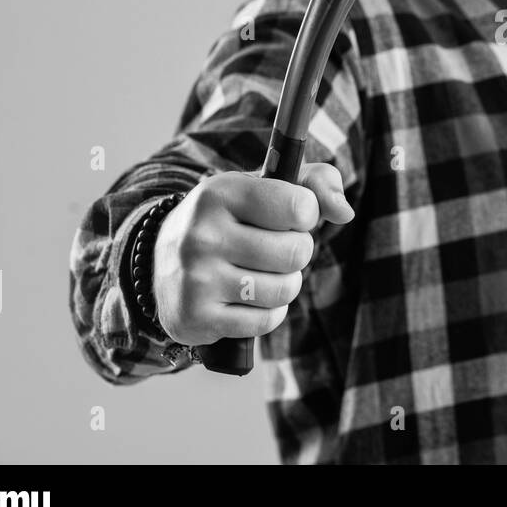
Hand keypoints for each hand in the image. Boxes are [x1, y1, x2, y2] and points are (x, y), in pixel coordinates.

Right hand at [151, 164, 353, 346]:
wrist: (160, 260)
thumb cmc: (230, 218)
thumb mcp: (264, 187)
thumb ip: (315, 185)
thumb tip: (346, 212)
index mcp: (220, 192)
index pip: (300, 206)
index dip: (306, 215)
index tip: (289, 217)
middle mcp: (203, 234)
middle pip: (297, 252)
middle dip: (298, 252)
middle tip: (276, 249)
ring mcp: (196, 278)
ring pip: (284, 289)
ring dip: (285, 284)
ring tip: (264, 274)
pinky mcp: (196, 317)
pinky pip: (266, 321)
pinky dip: (268, 312)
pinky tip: (248, 299)